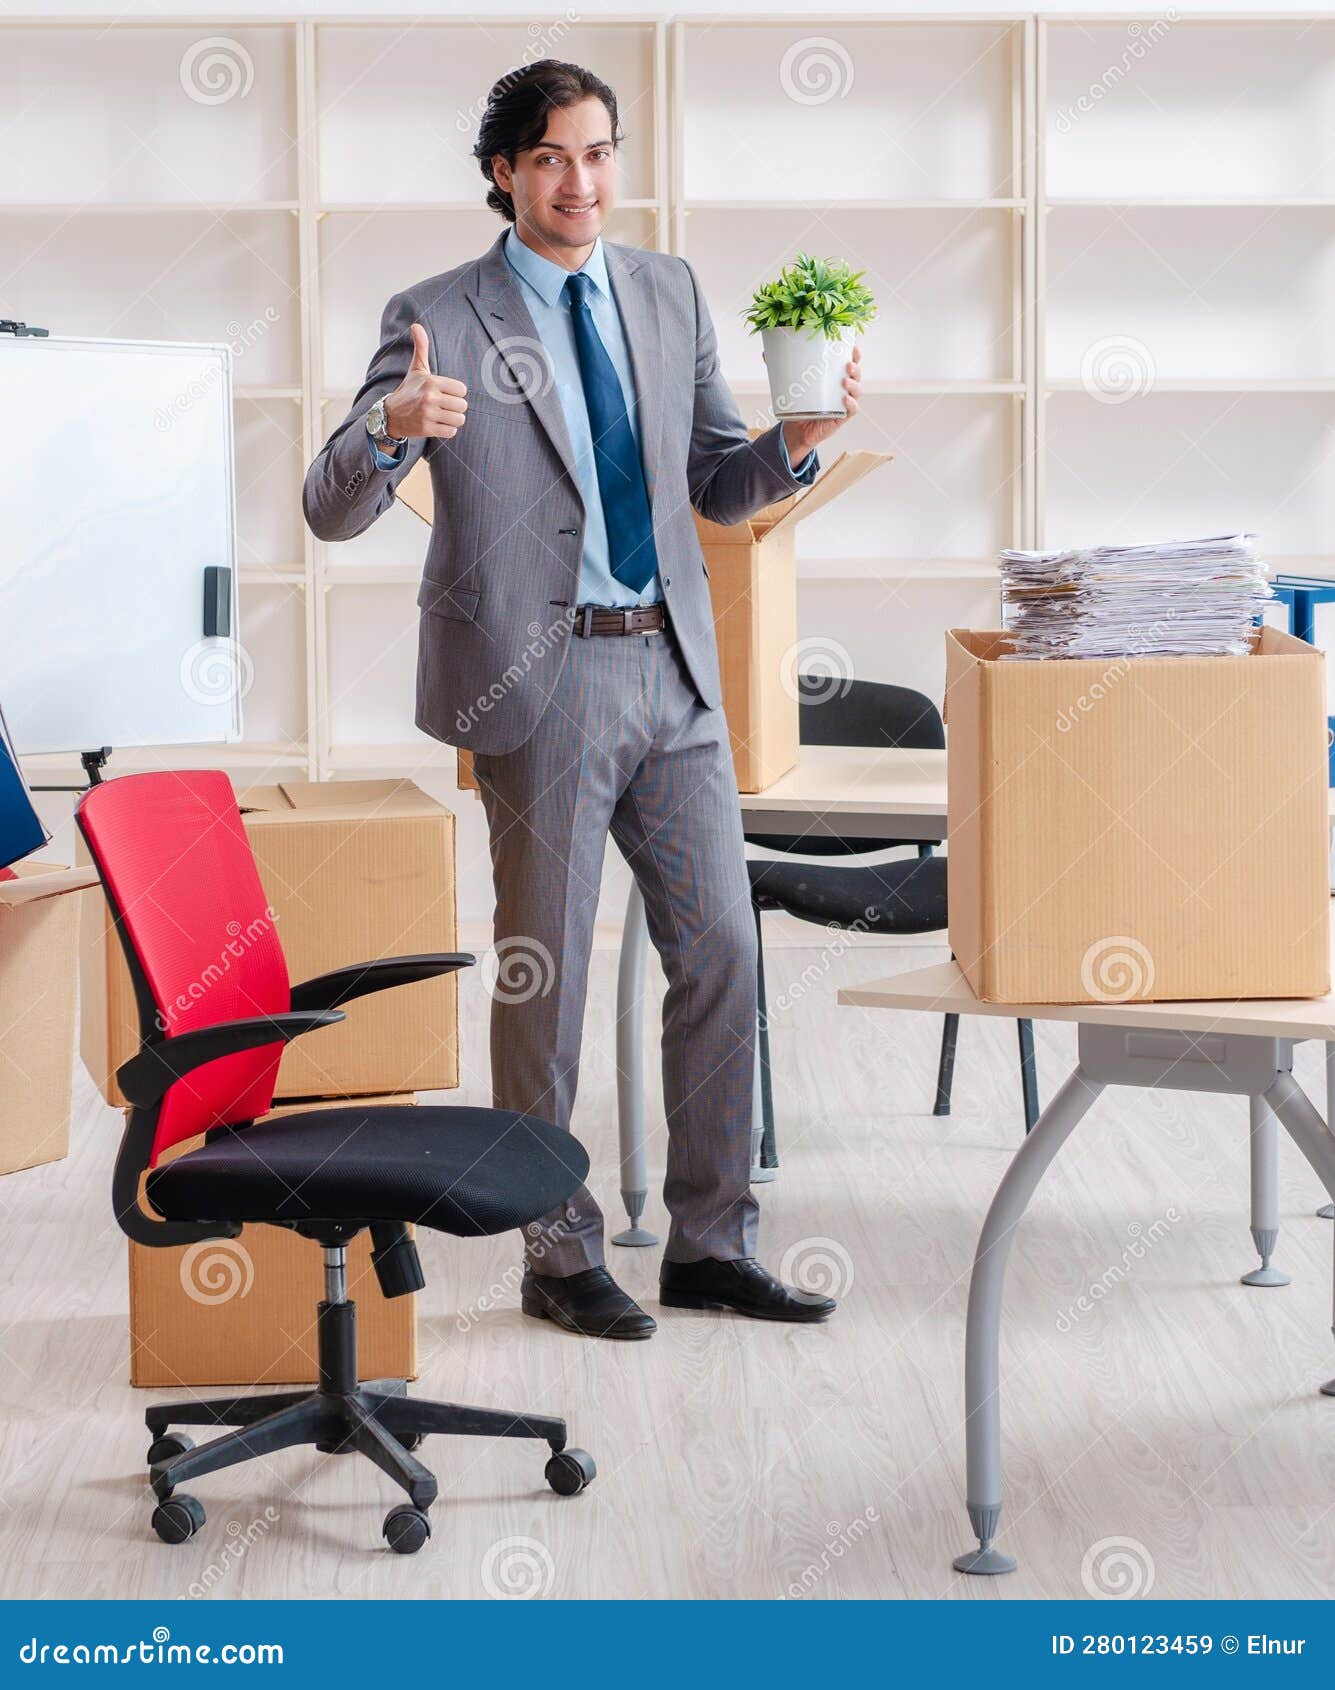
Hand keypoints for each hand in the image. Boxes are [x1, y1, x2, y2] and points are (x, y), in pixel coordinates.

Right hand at [382, 323, 467, 439]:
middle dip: (455, 407)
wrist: (391, 414)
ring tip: (441, 415)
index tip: (445, 393)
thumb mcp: (416, 369)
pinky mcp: (427, 429)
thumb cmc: (409, 390)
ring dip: (453, 419)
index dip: (456, 392)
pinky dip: (447, 429)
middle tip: (443, 405)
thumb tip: (416, 325)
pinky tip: (437, 424)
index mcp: (431, 382)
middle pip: (462, 406)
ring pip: (459, 419)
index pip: (462, 390)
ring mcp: (428, 415)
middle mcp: (429, 398)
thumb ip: (421, 348)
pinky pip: (451, 432)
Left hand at [779, 342, 860, 465]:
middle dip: (856, 368)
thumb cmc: (799, 403)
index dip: (854, 354)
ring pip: (857, 391)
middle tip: (848, 364)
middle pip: (856, 375)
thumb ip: (781, 369)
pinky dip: (851, 405)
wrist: (798, 428)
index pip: (849, 362)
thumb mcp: (792, 385)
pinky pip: (851, 411)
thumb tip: (765, 354)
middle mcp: (843, 388)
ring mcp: (844, 402)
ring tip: (844, 381)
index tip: (853, 347)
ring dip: (854, 385)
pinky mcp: (841, 417)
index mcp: (834, 376)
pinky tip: (845, 400)